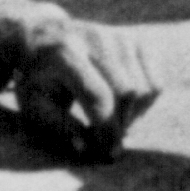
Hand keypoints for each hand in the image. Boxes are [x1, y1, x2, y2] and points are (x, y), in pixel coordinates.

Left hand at [0, 0, 160, 166]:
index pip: (98, 96)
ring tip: (111, 122)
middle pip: (128, 91)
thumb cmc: (35, 79)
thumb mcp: (34, 105)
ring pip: (144, 88)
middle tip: (107, 140)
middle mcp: (95, 39)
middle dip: (122, 124)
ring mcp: (117, 37)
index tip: (108, 153)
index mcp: (65, 53)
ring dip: (133, 116)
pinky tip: (122, 108)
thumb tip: (87, 148)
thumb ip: (60, 127)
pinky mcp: (133, 40)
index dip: (107, 129)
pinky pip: (154, 82)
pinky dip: (144, 104)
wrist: (41, 37)